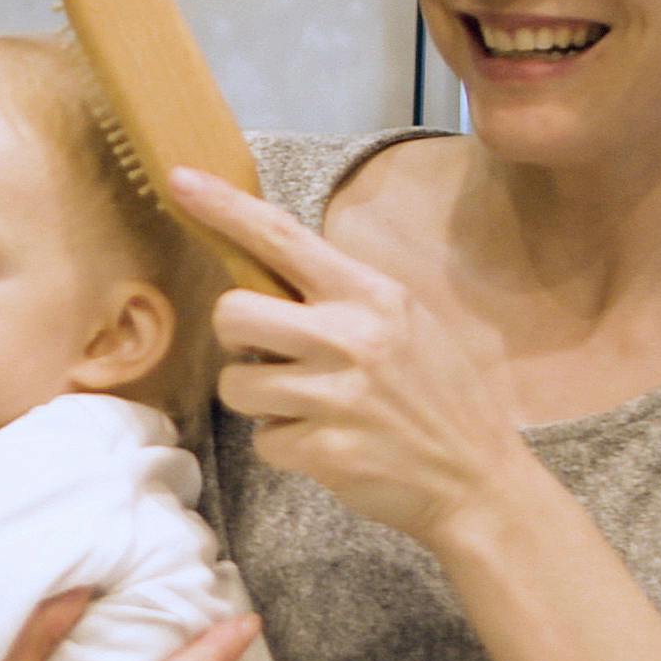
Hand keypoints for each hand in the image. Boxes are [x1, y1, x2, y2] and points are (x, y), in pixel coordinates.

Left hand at [168, 166, 532, 544]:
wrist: (480, 480)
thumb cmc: (439, 396)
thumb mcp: (407, 322)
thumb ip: (344, 296)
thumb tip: (268, 270)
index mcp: (372, 295)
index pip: (283, 237)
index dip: (225, 207)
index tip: (180, 180)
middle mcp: (351, 338)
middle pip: (232, 313)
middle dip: (237, 338)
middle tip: (270, 353)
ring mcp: (336, 397)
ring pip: (237, 384)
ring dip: (261, 400)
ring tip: (309, 406)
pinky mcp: (324, 451)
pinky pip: (263, 440)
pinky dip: (286, 446)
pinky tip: (328, 444)